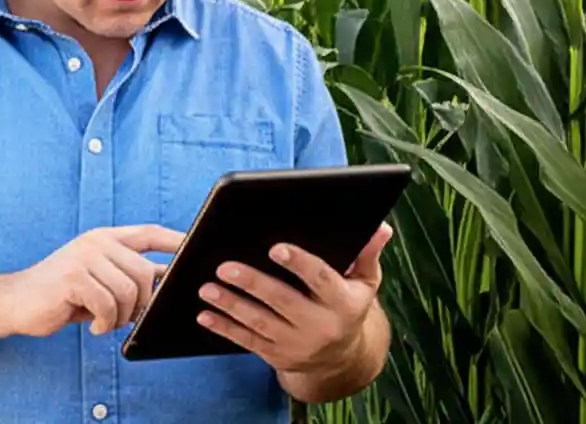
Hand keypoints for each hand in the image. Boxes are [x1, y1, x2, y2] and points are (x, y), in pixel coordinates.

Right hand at [2, 224, 184, 337]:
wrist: (16, 301)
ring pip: (128, 291)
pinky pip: (108, 304)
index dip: (174, 240)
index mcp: (105, 238)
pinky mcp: (72, 277)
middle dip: (142, 303)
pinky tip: (93, 325)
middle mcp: (96, 242)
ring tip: (105, 321)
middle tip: (124, 317)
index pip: (149, 232)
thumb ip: (128, 277)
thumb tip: (166, 282)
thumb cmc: (62, 294)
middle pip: (143, 272)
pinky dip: (105, 322)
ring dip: (121, 316)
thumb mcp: (98, 280)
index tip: (195, 247)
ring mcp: (84, 257)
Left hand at [196, 222, 392, 373]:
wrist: (342, 360)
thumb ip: (367, 254)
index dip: (299, 263)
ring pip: (260, 323)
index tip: (275, 248)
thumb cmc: (348, 306)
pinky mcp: (277, 356)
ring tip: (207, 288)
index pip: (321, 279)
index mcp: (344, 303)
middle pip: (283, 302)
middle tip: (224, 266)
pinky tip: (205, 315)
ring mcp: (297, 345)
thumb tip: (380, 227)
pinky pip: (248, 342)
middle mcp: (321, 326)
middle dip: (253, 283)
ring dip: (231, 305)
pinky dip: (224, 329)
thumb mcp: (364, 282)